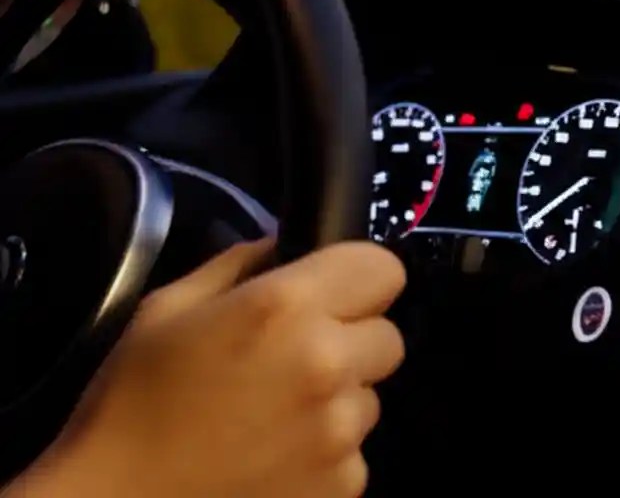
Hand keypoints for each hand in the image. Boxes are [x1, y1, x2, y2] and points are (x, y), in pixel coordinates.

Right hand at [6, 240, 406, 497]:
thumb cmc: (131, 405)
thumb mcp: (168, 310)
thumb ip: (241, 266)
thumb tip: (284, 246)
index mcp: (288, 307)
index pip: (383, 268)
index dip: (358, 278)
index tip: (330, 296)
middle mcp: (329, 364)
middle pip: (387, 336)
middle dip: (350, 342)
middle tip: (293, 362)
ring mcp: (342, 431)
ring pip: (371, 397)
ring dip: (338, 401)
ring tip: (274, 416)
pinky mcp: (346, 484)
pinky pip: (356, 452)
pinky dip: (327, 454)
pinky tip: (274, 457)